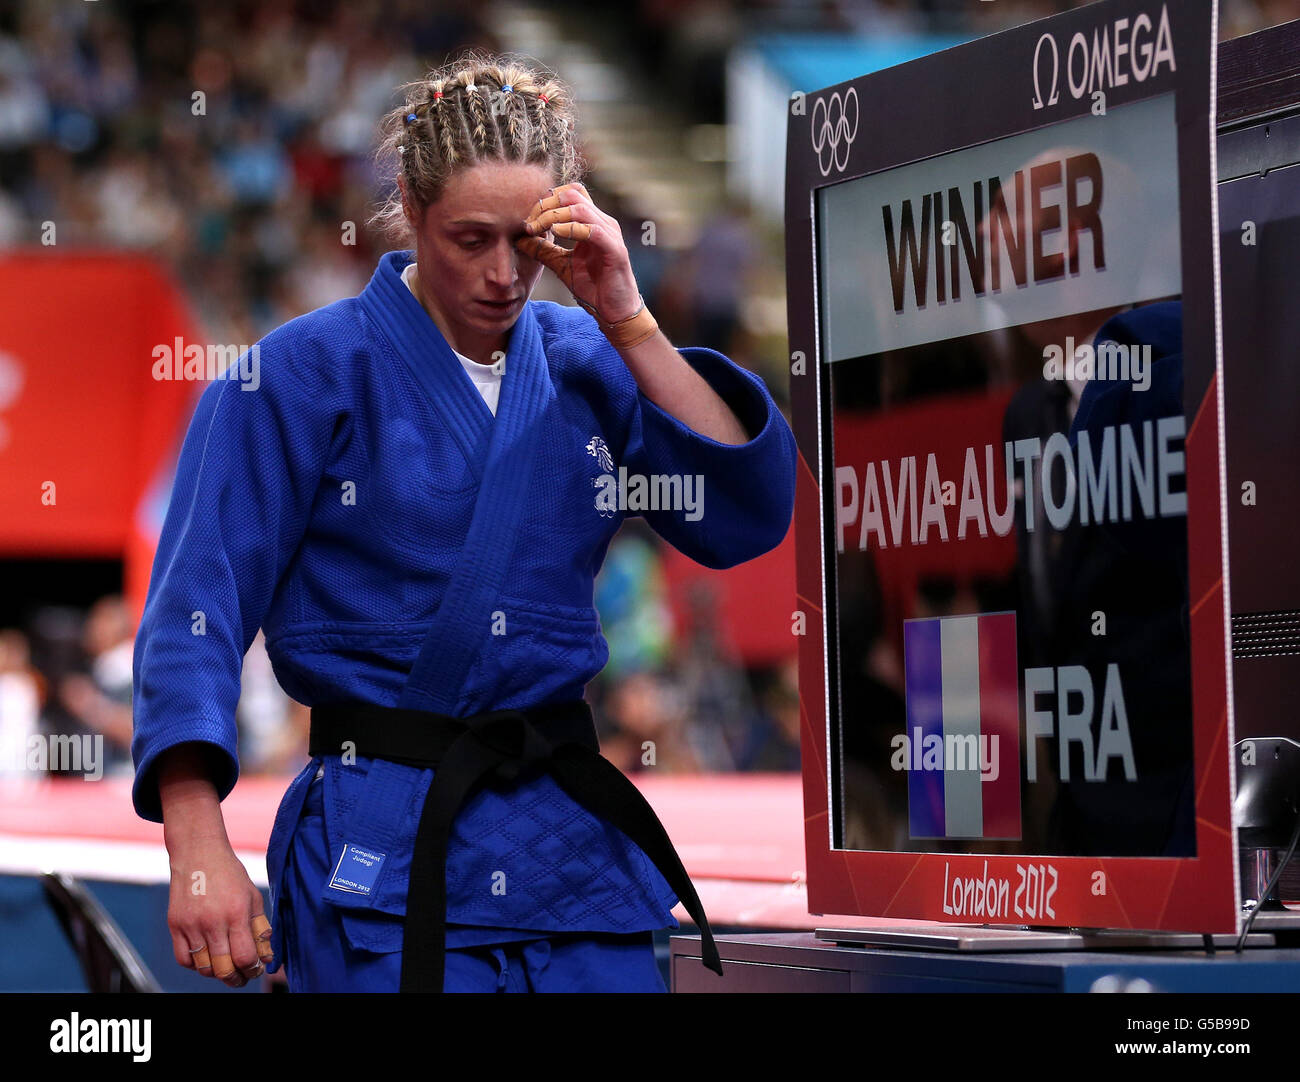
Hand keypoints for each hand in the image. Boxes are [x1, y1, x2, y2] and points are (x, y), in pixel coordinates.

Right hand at [167, 836, 273, 987]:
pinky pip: (183, 959)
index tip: (256, 969)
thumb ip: (260, 927)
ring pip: (203, 968)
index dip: (253, 970)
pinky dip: (196, 965)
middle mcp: (212, 922)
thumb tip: (267, 957)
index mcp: (236, 913)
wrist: (198, 853)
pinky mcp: (175, 925)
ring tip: (226, 967)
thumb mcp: (252, 896)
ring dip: (216, 973)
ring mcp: (191, 925)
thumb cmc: (230, 874)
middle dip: (236, 978)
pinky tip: (207, 958)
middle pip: (223, 968)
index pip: (245, 957)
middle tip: (242, 977)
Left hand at [515, 182, 641, 323]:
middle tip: (529, 224)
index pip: (569, 194)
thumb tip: (519, 238)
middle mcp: (602, 222)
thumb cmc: (593, 287)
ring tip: (538, 228)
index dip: (546, 201)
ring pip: (580, 208)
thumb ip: (542, 250)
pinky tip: (556, 234)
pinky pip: (593, 230)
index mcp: (591, 222)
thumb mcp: (561, 264)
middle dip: (546, 206)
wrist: (614, 310)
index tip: (528, 221)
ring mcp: (610, 234)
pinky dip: (572, 229)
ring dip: (554, 215)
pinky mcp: (615, 250)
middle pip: (572, 195)